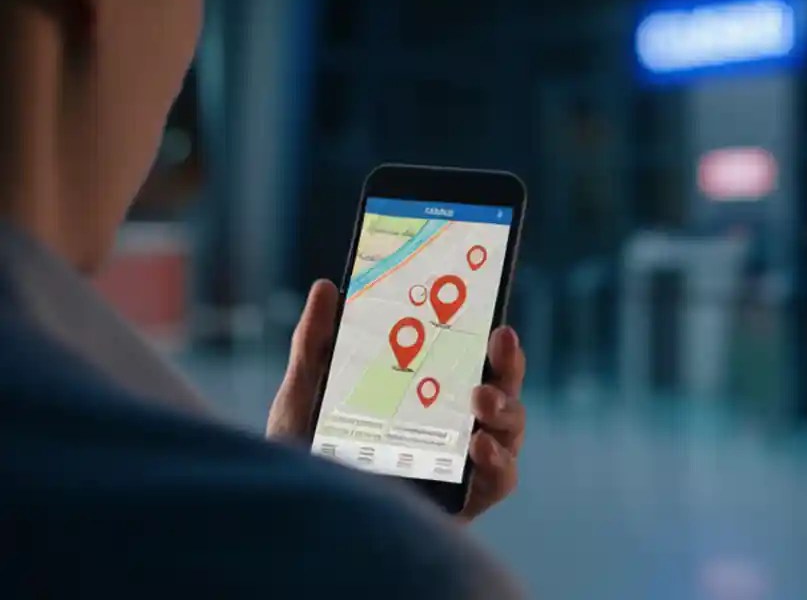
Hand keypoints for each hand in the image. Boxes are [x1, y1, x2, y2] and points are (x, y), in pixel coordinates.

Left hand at [267, 279, 525, 521]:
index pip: (473, 362)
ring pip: (510, 430)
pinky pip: (501, 481)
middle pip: (502, 391)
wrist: (294, 519)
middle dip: (509, 366)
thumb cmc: (303, 456)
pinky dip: (500, 461)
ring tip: (482, 398)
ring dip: (506, 408)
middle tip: (500, 341)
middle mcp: (453, 428)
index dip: (493, 342)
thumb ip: (315, 344)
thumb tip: (325, 287)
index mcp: (429, 395)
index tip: (495, 320)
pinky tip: (479, 446)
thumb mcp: (306, 394)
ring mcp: (462, 465)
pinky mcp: (463, 503)